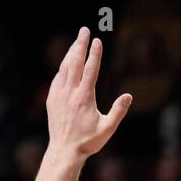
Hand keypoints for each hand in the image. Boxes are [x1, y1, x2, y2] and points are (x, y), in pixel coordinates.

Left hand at [46, 28, 131, 158]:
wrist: (64, 150)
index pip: (90, 70)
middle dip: (80, 44)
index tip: (98, 41)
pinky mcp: (52, 98)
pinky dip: (63, 67)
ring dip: (71, 52)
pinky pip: (58, 77)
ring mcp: (58, 94)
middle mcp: (69, 92)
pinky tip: (67, 63)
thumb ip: (119, 111)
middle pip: (75, 62)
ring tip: (77, 41)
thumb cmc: (88, 141)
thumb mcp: (108, 129)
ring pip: (64, 67)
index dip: (94, 54)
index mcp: (84, 97)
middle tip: (84, 30)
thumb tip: (129, 96)